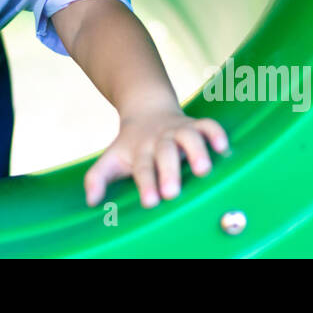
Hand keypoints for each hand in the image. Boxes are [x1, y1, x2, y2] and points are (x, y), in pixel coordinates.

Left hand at [84, 106, 229, 207]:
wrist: (146, 110)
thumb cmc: (130, 146)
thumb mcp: (111, 159)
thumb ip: (97, 178)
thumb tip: (90, 201)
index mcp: (139, 150)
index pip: (142, 167)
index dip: (146, 184)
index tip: (150, 202)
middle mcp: (159, 140)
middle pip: (164, 154)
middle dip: (169, 172)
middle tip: (172, 192)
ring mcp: (178, 131)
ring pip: (188, 137)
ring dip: (196, 152)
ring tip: (202, 170)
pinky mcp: (195, 125)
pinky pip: (208, 125)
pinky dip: (216, 134)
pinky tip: (223, 149)